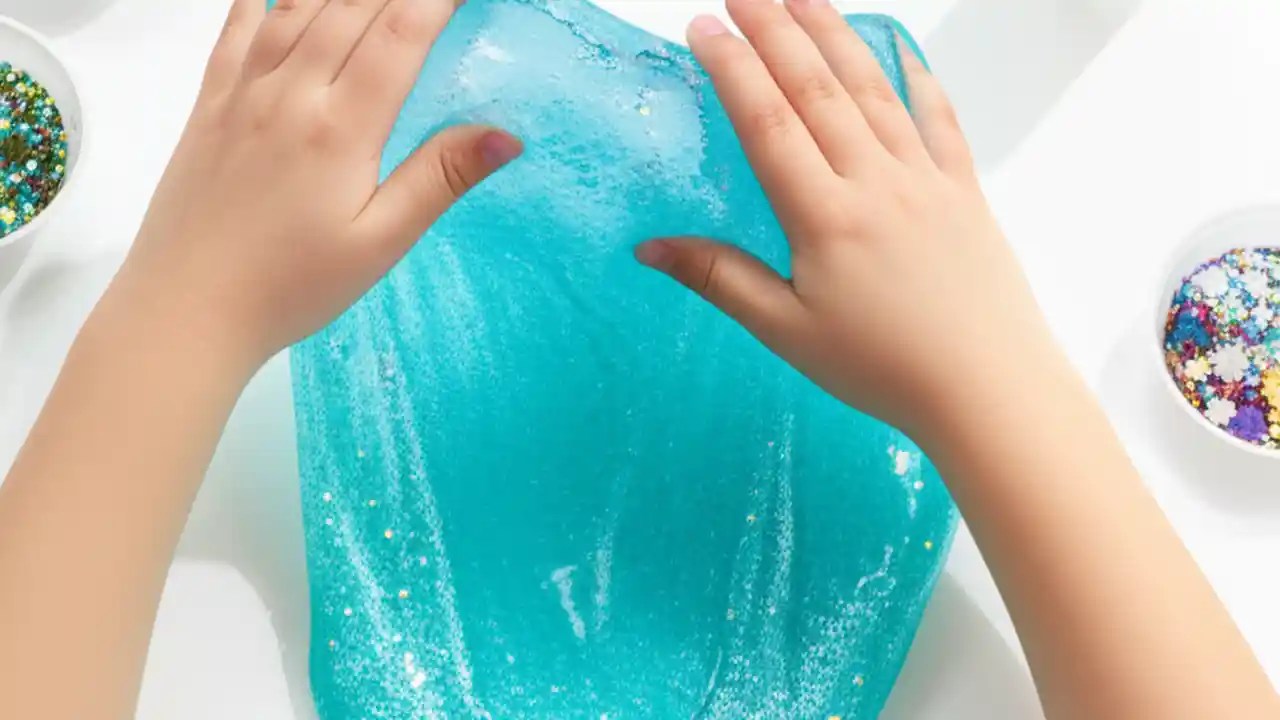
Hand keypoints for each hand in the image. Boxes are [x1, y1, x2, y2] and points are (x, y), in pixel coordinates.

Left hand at [116, 0, 521, 365]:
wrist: (186, 309)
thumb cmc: (292, 286)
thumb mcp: (380, 243)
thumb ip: (438, 180)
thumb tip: (505, 137)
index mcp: (340, 128)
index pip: (400, 36)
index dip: (436, 1)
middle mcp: (290, 93)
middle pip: (351, 9)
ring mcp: (242, 93)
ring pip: (296, 7)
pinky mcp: (208, 105)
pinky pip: (237, 28)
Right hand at [636, 0, 1054, 442]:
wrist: (990, 390)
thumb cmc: (882, 369)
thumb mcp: (786, 332)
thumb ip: (720, 279)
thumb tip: (650, 247)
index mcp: (825, 217)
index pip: (769, 124)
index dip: (733, 69)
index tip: (704, 27)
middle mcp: (876, 182)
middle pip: (819, 90)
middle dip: (776, 31)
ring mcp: (926, 180)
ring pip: (874, 90)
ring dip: (835, 36)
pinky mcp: (965, 190)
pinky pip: (939, 119)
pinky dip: (918, 77)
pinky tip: (900, 48)